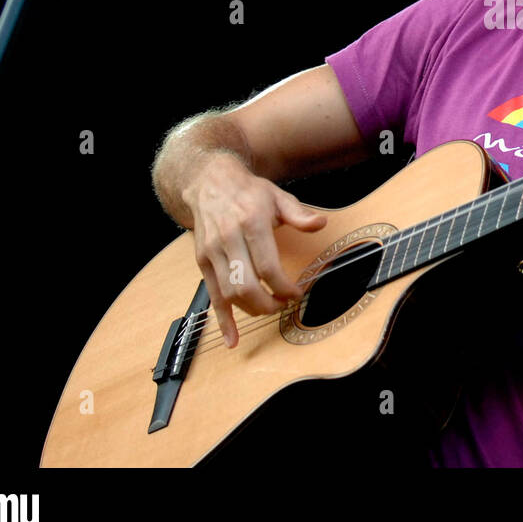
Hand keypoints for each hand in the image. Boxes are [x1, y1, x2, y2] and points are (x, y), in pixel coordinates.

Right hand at [181, 152, 327, 347]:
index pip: (267, 266)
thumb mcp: (278, 196)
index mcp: (251, 223)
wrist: (209, 182)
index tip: (297, 293)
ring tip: (268, 309)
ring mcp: (212, 252)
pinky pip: (212, 296)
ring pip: (229, 294)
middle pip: (246, 285)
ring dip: (251, 310)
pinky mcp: (202, 262)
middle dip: (267, 304)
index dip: (284, 286)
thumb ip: (299, 214)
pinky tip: (232, 338)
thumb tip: (320, 223)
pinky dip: (223, 320)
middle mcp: (228, 239)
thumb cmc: (248, 192)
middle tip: (282, 305)